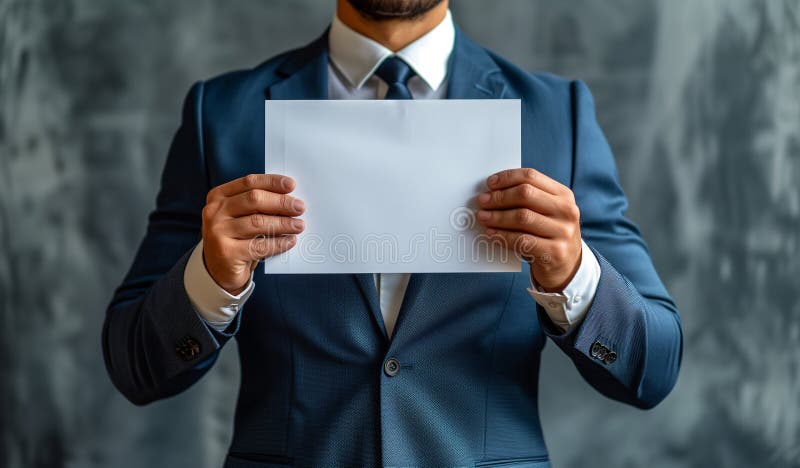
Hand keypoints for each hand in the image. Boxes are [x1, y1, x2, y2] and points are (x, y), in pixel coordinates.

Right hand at [202, 174, 304, 293]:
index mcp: (218, 196)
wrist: (219, 270)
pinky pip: (260, 245)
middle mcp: (215, 212)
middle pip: (254, 199)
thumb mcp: (240, 216)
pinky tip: (290, 241)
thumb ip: (257, 205)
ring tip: (299, 225)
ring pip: (258, 222)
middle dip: (281, 202)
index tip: (291, 185)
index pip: (248, 182)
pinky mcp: (227, 253)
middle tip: (299, 207)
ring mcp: (218, 232)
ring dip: (283, 223)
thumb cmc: (236, 238)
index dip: (272, 182)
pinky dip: (279, 243)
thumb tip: (290, 199)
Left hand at [476, 168, 581, 291]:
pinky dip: (502, 235)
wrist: (568, 265)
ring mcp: (563, 232)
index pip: (531, 177)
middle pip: (526, 194)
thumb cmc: (549, 234)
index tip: (490, 183)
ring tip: (483, 217)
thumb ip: (528, 199)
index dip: (507, 178)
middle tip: (482, 201)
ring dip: (497, 216)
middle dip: (499, 197)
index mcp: (563, 195)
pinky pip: (522, 240)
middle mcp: (566, 211)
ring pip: (522, 217)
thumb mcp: (547, 212)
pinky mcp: (554, 251)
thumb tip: (492, 191)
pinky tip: (491, 233)